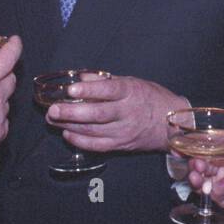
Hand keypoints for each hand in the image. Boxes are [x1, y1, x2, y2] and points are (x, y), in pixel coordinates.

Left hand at [45, 75, 190, 152]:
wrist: (172, 124)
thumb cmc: (151, 99)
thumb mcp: (132, 82)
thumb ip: (105, 81)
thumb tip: (81, 78)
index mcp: (131, 92)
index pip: (108, 90)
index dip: (88, 90)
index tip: (70, 90)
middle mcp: (127, 113)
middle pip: (97, 114)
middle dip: (71, 113)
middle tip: (52, 110)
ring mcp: (124, 131)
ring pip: (93, 131)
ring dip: (69, 126)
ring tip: (52, 120)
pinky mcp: (121, 145)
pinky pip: (97, 146)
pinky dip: (80, 141)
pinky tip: (67, 134)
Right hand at [187, 120, 223, 216]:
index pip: (207, 145)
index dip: (192, 144)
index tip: (181, 143)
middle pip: (201, 164)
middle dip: (192, 163)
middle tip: (195, 162)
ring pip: (204, 182)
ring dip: (197, 178)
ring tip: (199, 175)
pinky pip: (218, 197)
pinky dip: (217, 190)